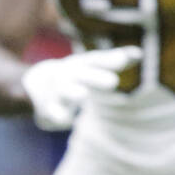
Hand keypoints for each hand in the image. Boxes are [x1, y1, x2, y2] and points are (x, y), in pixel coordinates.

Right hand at [21, 46, 142, 130]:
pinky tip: (66, 119)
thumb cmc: (74, 73)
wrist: (34, 82)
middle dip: (95, 77)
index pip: (97, 60)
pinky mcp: (47, 108)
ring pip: (64, 91)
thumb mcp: (91, 64)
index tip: (125, 60)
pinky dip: (57, 114)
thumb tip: (140, 54)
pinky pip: (52, 111)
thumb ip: (114, 59)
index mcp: (82, 64)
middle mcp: (69, 75)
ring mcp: (56, 91)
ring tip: (82, 95)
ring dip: (72, 92)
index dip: (110, 60)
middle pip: (82, 74)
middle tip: (113, 83)